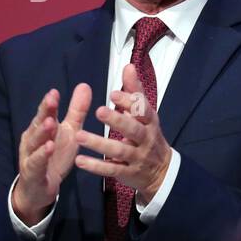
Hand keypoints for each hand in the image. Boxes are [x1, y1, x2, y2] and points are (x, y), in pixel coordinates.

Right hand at [13, 83, 92, 223]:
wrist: (40, 188)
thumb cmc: (54, 156)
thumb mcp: (69, 132)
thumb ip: (76, 111)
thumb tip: (84, 85)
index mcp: (42, 128)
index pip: (45, 113)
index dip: (49, 103)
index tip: (55, 92)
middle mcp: (33, 139)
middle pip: (38, 123)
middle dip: (45, 112)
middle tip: (52, 100)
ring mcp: (30, 155)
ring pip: (35, 142)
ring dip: (42, 132)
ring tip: (51, 123)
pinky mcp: (33, 172)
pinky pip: (36, 162)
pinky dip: (41, 155)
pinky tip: (49, 148)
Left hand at [73, 63, 173, 206]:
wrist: (162, 171)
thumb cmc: (148, 136)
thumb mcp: (145, 114)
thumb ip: (134, 92)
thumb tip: (129, 66)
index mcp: (149, 122)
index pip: (142, 110)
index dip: (129, 102)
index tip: (112, 94)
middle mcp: (145, 139)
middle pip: (133, 130)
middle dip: (117, 121)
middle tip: (98, 111)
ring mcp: (137, 158)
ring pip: (119, 151)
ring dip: (99, 143)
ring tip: (79, 136)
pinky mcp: (128, 173)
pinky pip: (111, 170)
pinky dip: (95, 166)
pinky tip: (79, 160)